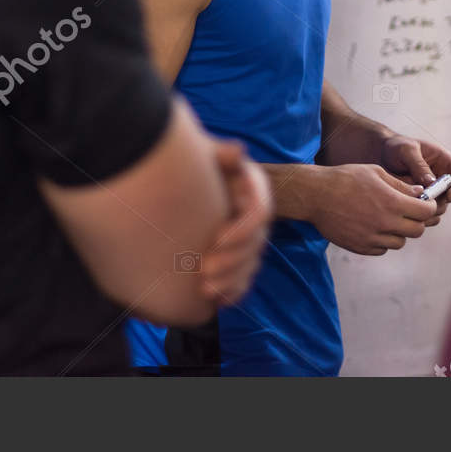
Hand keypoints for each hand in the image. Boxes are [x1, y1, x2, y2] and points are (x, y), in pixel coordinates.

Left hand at [199, 140, 271, 304]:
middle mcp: (255, 216)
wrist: (191, 186)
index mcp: (253, 190)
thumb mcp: (210, 155)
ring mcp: (250, 240)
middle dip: (231, 261)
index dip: (241, 229)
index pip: (259, 212)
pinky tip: (215, 300)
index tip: (215, 239)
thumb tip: (237, 151)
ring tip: (204, 289)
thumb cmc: (201, 168)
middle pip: (254, 245)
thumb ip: (221, 153)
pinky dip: (231, 293)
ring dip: (230, 281)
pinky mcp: (240, 259)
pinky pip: (244, 281)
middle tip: (204, 269)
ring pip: (250, 267)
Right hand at [307, 163, 436, 254]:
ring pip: (400, 242)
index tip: (425, 203)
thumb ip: (400, 184)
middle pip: (417, 230)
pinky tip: (373, 226)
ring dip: (399, 232)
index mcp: (391, 202)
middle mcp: (385, 223)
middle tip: (408, 212)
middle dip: (417, 220)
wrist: (316, 195)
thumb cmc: (345, 178)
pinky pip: (382, 249)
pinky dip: (382, 241)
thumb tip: (420, 192)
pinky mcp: (360, 247)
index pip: (426, 212)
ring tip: (387, 218)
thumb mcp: (375, 172)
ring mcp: (372, 238)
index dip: (429, 207)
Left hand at [380, 133, 450, 225]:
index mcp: (443, 161)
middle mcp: (441, 178)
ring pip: (439, 208)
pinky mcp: (421, 202)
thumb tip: (431, 182)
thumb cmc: (395, 147)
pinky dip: (419, 216)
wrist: (379, 155)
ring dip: (427, 210)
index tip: (449, 196)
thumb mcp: (406, 150)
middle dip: (440, 202)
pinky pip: (426, 214)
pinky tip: (406, 211)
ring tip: (410, 205)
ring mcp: (432, 191)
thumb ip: (418, 165)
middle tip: (423, 204)